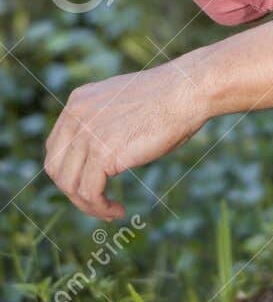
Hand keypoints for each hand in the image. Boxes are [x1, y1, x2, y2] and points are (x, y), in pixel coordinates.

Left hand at [44, 60, 209, 220]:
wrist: (187, 90)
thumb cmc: (167, 99)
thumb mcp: (121, 105)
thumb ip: (102, 123)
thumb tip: (97, 157)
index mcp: (78, 101)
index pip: (55, 147)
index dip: (69, 172)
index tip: (90, 185)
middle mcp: (76, 115)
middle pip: (56, 168)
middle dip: (74, 191)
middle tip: (98, 202)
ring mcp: (87, 133)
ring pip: (70, 185)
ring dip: (88, 205)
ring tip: (110, 211)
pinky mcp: (103, 152)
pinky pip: (89, 193)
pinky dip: (101, 208)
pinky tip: (118, 210)